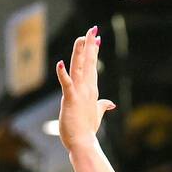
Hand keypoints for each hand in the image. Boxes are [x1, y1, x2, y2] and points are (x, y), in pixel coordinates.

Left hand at [56, 26, 115, 153]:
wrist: (83, 143)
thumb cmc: (87, 130)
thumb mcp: (97, 115)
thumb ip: (103, 106)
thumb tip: (111, 103)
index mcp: (91, 90)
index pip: (92, 67)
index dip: (94, 51)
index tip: (96, 38)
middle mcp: (87, 88)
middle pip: (88, 62)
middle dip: (90, 45)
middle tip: (92, 29)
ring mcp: (79, 93)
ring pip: (78, 68)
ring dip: (80, 52)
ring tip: (81, 37)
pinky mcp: (70, 99)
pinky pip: (66, 84)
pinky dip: (62, 74)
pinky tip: (59, 63)